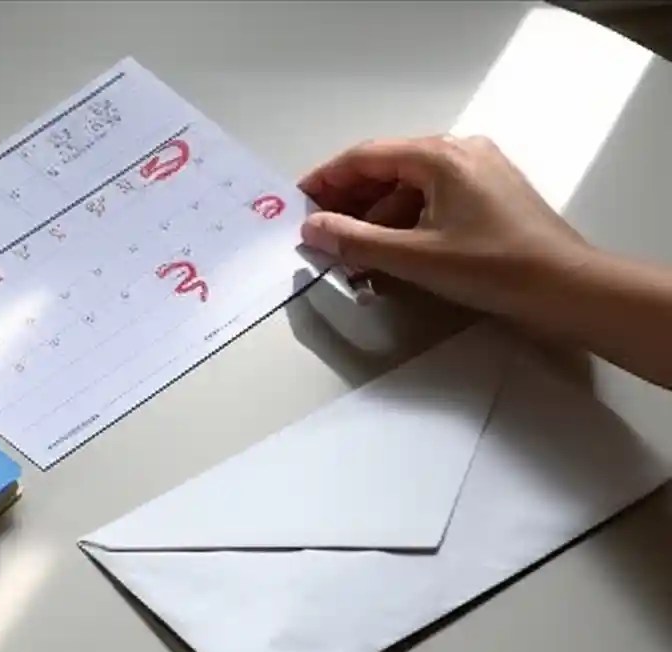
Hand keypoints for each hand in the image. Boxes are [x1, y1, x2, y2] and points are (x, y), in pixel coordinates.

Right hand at [297, 135, 595, 329]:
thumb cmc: (490, 267)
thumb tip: (310, 229)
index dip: (326, 179)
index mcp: (439, 155)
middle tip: (319, 233)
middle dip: (350, 202)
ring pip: (409, 187)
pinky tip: (391, 254)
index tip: (297, 203)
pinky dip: (406, 222)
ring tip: (353, 254)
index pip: (366, 156)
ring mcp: (479, 171)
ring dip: (377, 218)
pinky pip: (433, 199)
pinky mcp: (490, 194)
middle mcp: (459, 151)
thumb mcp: (413, 257)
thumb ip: (354, 241)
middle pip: (387, 168)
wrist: (566, 287)